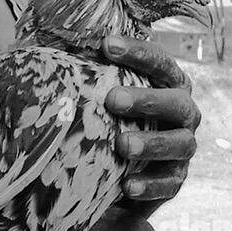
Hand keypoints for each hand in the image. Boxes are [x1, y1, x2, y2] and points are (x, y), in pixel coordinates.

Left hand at [103, 35, 200, 215]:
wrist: (119, 169)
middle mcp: (183, 112)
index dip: (138, 52)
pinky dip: (150, 184)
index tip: (106, 44)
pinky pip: (170, 183)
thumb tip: (48, 51)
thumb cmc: (108, 117)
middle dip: (147, 100)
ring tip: (122, 145)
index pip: (160, 62)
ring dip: (151, 143)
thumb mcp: (100, 94)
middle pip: (176, 102)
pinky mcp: (176, 178)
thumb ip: (87, 72)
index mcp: (168, 83)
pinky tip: (127, 185)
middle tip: (113, 100)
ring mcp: (183, 145)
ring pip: (179, 143)